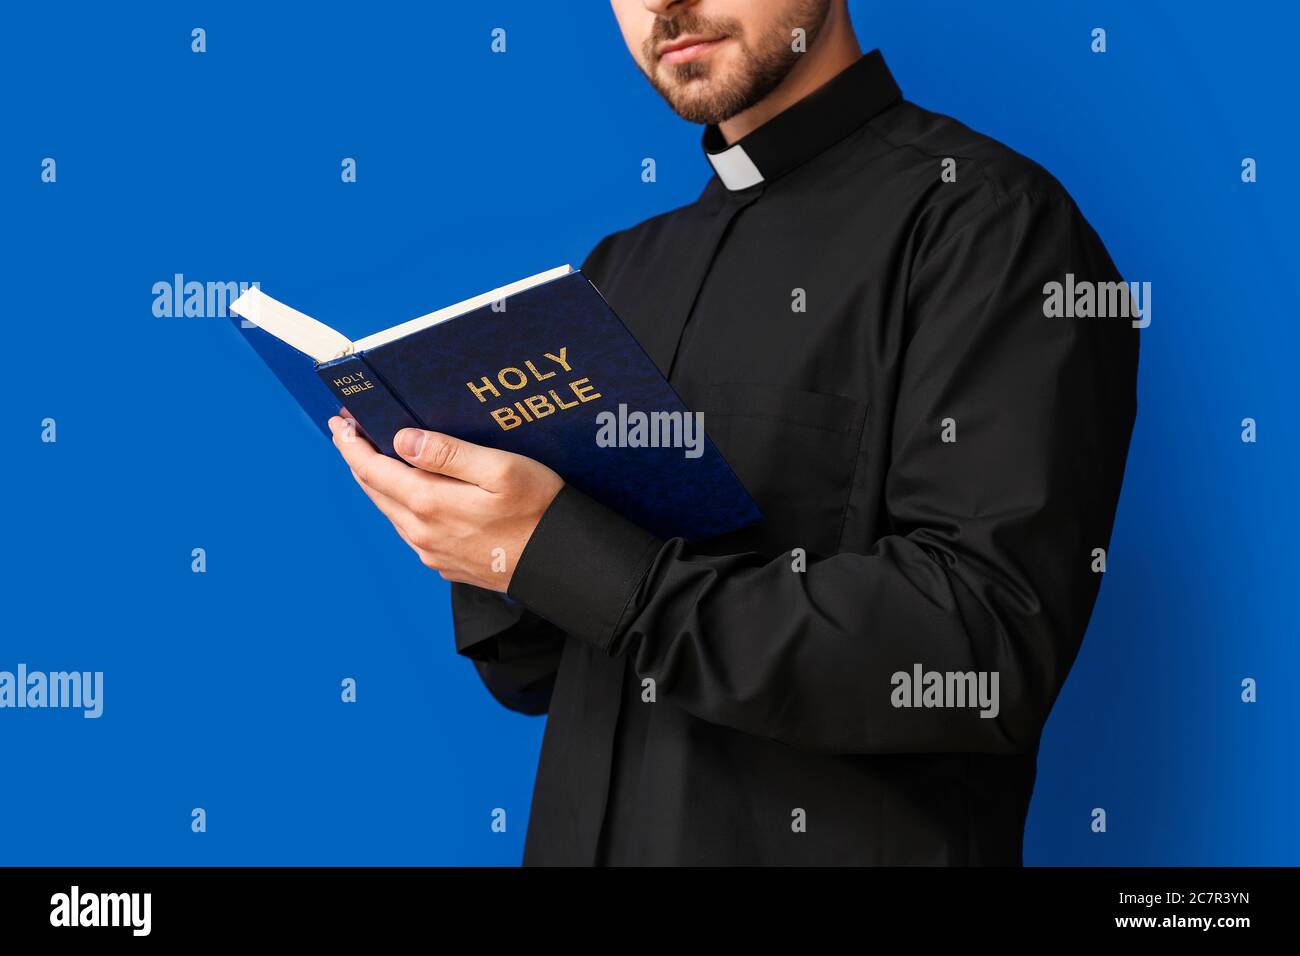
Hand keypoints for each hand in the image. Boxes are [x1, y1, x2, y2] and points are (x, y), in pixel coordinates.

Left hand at [328, 414, 563, 590]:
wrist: (563, 564)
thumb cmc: (540, 510)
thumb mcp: (501, 469)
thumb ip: (448, 454)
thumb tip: (402, 441)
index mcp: (430, 503)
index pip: (373, 470)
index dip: (351, 444)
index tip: (340, 422)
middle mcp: (422, 533)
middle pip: (375, 491)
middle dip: (359, 460)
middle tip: (350, 432)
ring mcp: (432, 553)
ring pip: (391, 512)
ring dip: (378, 484)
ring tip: (376, 459)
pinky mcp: (446, 564)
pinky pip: (411, 531)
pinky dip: (400, 506)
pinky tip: (411, 494)